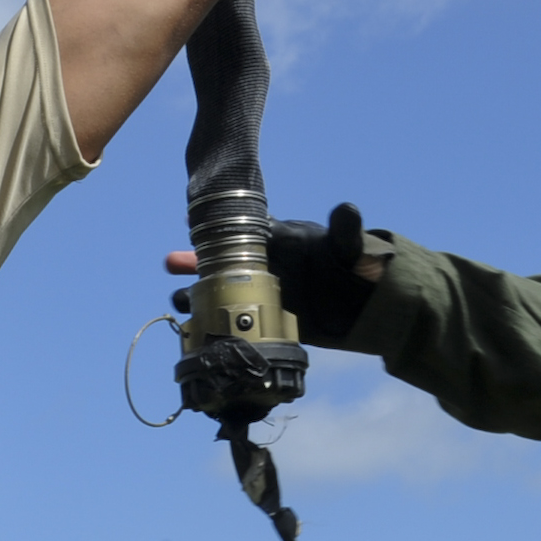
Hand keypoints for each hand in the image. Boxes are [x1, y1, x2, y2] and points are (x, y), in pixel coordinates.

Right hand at [166, 201, 390, 346]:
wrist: (369, 308)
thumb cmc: (359, 270)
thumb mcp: (351, 251)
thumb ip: (345, 232)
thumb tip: (349, 210)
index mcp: (285, 241)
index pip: (247, 229)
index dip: (220, 226)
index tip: (190, 220)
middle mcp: (271, 265)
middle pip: (226, 260)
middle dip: (198, 261)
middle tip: (170, 263)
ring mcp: (268, 292)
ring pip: (226, 290)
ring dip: (200, 293)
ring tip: (177, 300)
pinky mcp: (270, 318)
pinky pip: (239, 319)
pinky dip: (217, 323)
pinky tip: (196, 330)